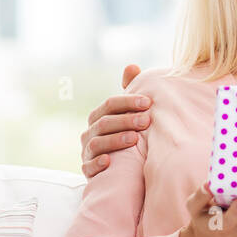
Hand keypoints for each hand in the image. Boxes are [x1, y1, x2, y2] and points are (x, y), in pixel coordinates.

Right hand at [80, 63, 146, 177]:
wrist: (120, 170)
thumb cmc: (126, 135)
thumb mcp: (128, 115)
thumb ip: (129, 92)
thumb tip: (132, 66)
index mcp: (99, 117)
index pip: (110, 105)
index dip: (128, 102)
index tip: (148, 102)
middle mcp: (90, 133)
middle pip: (104, 123)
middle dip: (126, 120)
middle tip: (146, 121)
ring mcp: (87, 152)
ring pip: (97, 143)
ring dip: (115, 140)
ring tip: (134, 139)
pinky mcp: (88, 171)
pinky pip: (89, 167)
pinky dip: (97, 163)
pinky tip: (110, 161)